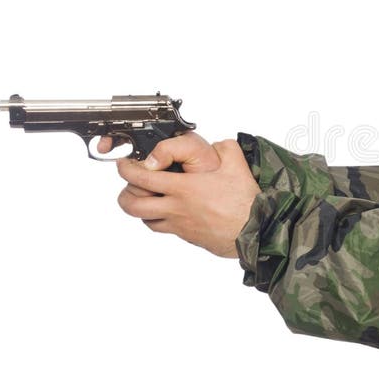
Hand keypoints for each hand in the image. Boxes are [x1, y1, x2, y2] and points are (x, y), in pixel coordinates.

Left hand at [108, 133, 259, 257]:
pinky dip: (158, 220)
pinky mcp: (186, 236)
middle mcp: (176, 208)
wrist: (254, 231)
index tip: (125, 164)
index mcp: (184, 188)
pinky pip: (163, 228)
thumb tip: (216, 143)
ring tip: (146, 198)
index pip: (141, 178)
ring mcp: (179, 224)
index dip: (126, 169)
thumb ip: (225, 147)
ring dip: (141, 208)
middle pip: (133, 204)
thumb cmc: (245, 202)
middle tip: (128, 184)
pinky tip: (167, 212)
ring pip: (145, 219)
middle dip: (124, 193)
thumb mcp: (237, 165)